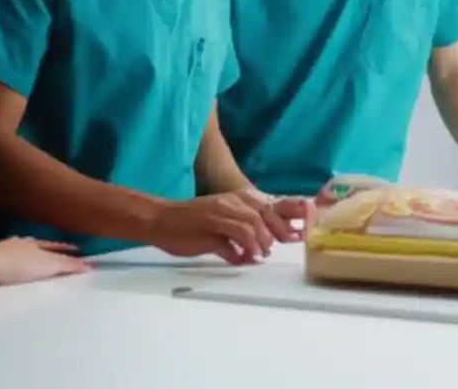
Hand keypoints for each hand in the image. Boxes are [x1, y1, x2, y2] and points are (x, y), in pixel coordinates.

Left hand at [0, 238, 90, 286]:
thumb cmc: (17, 265)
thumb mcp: (47, 266)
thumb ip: (67, 265)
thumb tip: (90, 263)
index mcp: (37, 245)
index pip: (56, 246)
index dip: (66, 249)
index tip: (77, 249)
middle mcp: (22, 243)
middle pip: (39, 244)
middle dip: (49, 247)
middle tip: (57, 249)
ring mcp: (5, 248)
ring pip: (21, 247)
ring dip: (29, 250)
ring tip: (34, 252)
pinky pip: (5, 253)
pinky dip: (11, 255)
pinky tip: (9, 258)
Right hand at [148, 191, 311, 264]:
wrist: (160, 220)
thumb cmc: (189, 223)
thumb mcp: (218, 221)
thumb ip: (239, 231)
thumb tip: (256, 248)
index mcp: (234, 199)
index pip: (266, 207)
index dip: (285, 221)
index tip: (297, 234)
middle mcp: (229, 203)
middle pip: (264, 215)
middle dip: (278, 232)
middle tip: (281, 246)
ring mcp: (220, 215)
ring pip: (251, 226)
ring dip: (260, 243)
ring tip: (259, 255)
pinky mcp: (210, 231)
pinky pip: (233, 242)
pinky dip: (242, 252)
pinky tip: (243, 258)